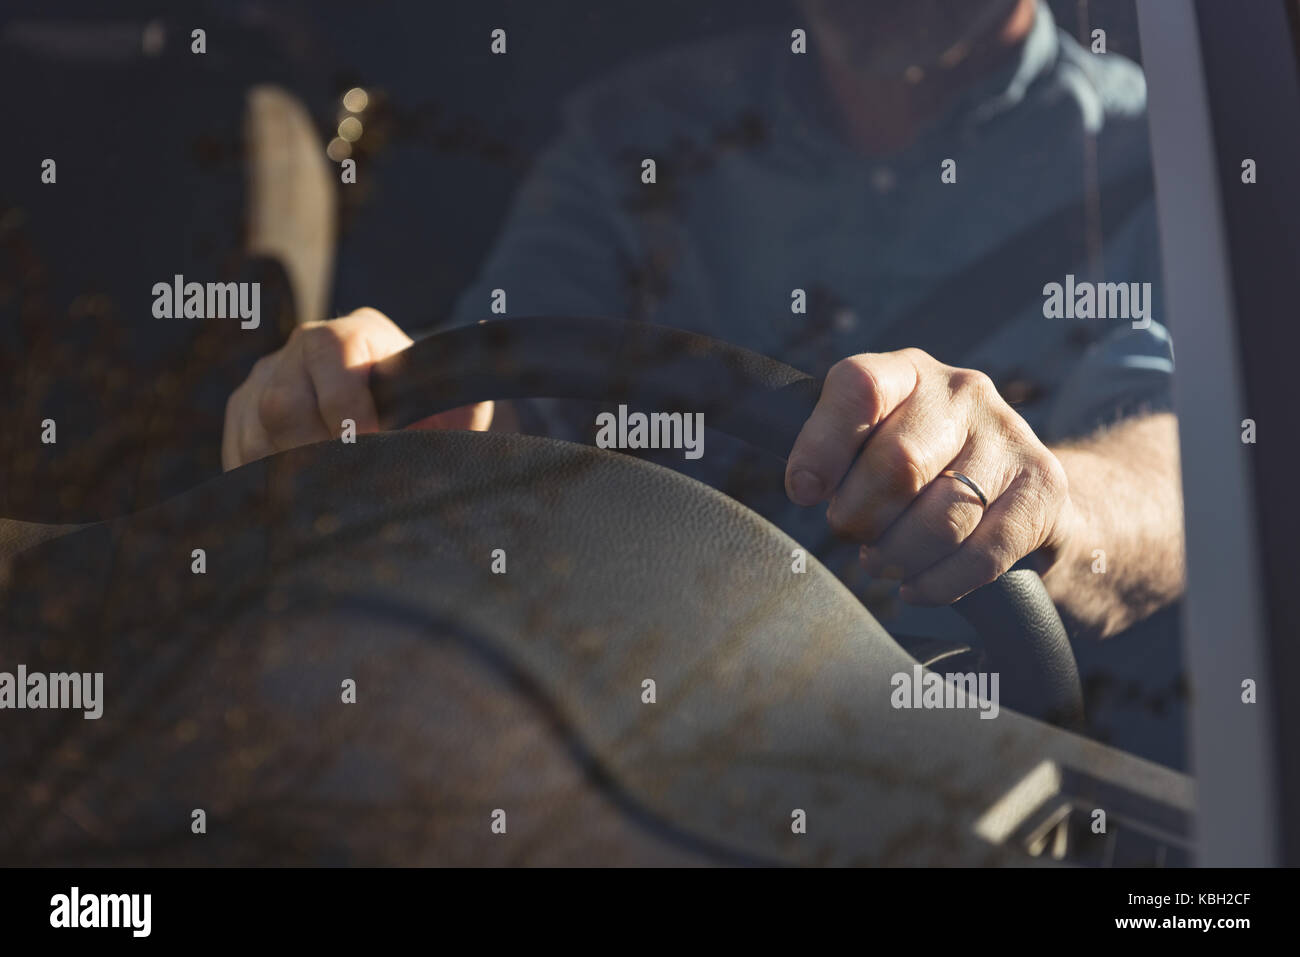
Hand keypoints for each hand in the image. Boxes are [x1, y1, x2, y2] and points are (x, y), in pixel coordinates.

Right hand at [222, 307, 493, 469]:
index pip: (328, 354)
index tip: (374, 443)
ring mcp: (265, 379)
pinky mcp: (242, 416)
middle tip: (349, 475)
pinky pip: (238, 454)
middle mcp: (300, 348)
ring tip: (333, 485)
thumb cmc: (428, 414)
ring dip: (291, 470)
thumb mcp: (454, 397)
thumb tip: (488, 335)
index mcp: (352, 333)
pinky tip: (306, 491)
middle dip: (314, 448)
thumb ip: (469, 375)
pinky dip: (268, 479)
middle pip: (279, 402)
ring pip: (255, 434)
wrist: (395, 425)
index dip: (347, 406)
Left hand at [784, 349, 1077, 604]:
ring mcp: (1009, 436)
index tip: (804, 492)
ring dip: (898, 556)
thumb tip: (804, 485)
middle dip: (861, 517)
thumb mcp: (873, 439)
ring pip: (942, 517)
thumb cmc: (921, 465)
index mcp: (907, 371)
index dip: (823, 445)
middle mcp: (962, 392)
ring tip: (882, 563)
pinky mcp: (1043, 488)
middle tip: (852, 535)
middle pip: (898, 463)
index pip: (859, 386)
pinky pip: (982, 553)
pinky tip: (917, 585)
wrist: (1019, 487)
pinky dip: (938, 582)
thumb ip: (835, 450)